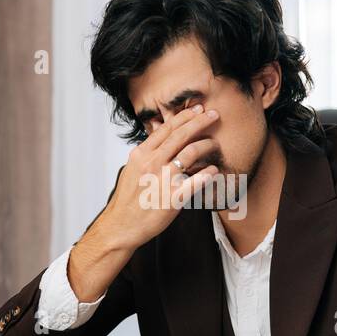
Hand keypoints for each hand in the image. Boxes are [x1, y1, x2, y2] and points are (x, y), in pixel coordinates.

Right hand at [97, 103, 221, 249]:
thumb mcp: (132, 169)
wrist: (121, 226)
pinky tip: (215, 170)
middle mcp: (152, 163)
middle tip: (214, 115)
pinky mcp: (173, 198)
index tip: (197, 110)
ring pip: (190, 152)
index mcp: (141, 154)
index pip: (166, 129)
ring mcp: (163, 179)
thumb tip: (160, 140)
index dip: (184, 117)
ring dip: (206, 145)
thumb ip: (147, 154)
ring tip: (215, 144)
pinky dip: (209, 173)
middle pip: (181, 135)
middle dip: (200, 122)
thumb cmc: (128, 200)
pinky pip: (197, 180)